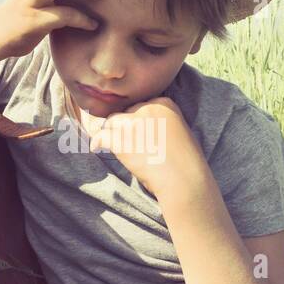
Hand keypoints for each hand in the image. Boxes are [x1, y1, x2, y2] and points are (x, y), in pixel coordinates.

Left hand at [84, 96, 206, 200]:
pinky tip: (98, 148)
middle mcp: (147, 107)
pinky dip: (98, 142)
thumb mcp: (180, 131)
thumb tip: (142, 127)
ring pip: (111, 122)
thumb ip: (161, 122)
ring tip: (117, 147)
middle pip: (126, 112)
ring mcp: (132, 123)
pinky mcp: (121, 139)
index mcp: (164, 103)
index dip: (139, 121)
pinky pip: (101, 136)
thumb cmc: (185, 162)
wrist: (184, 180)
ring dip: (113, 134)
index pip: (141, 105)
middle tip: (133, 145)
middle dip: (127, 127)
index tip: (141, 134)